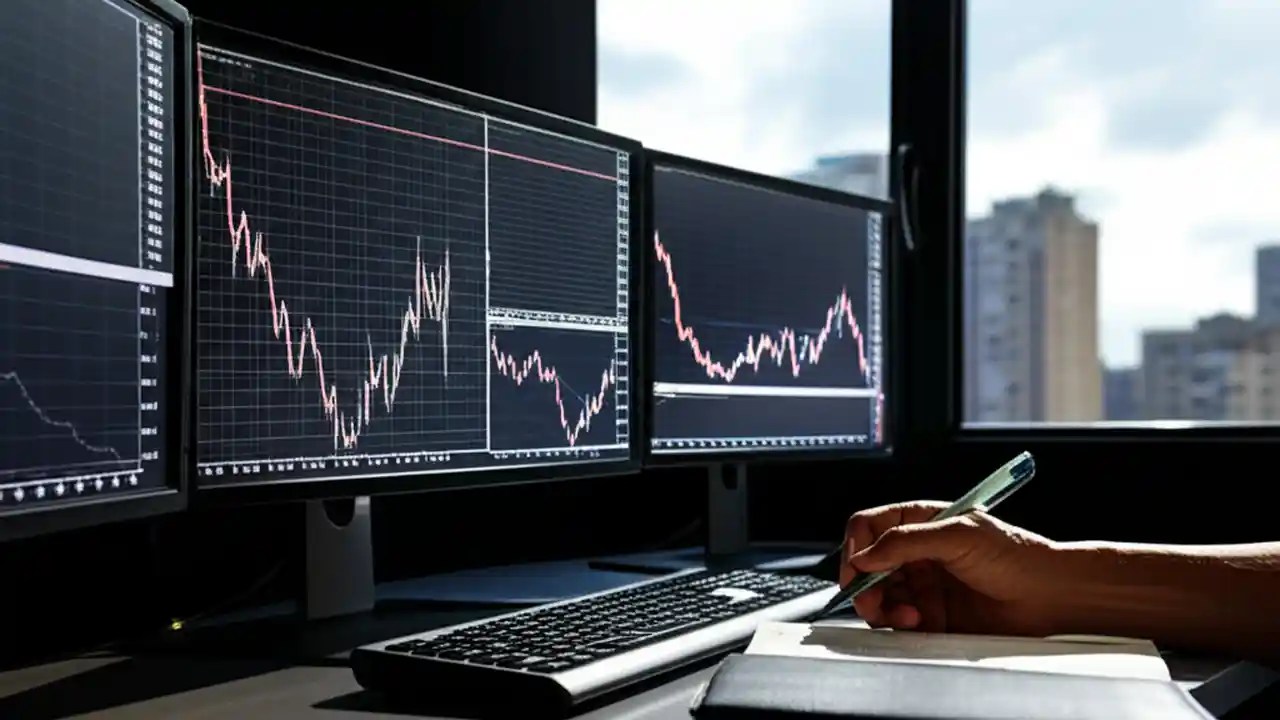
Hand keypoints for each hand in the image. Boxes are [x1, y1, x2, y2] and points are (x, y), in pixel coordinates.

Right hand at [840, 501, 1066, 635]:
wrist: (1048, 596)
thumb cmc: (1015, 556)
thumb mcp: (958, 535)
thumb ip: (906, 542)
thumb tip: (864, 555)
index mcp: (920, 521)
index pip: (868, 527)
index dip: (856, 547)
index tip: (859, 569)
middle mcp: (916, 552)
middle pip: (866, 566)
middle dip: (864, 585)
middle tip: (872, 601)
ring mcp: (922, 584)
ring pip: (877, 596)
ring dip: (882, 608)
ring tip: (907, 615)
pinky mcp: (930, 614)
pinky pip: (897, 621)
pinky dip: (899, 624)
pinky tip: (918, 621)